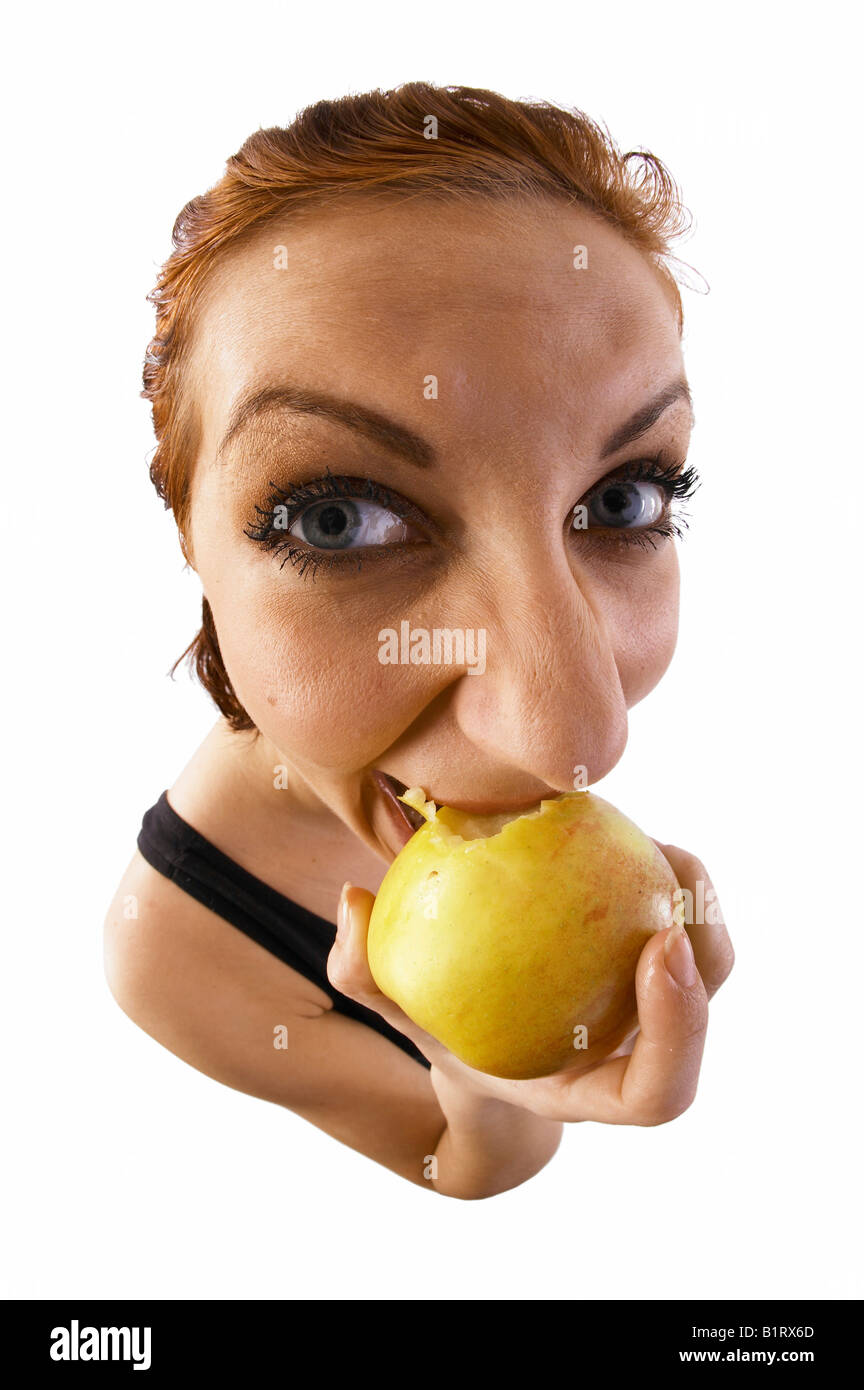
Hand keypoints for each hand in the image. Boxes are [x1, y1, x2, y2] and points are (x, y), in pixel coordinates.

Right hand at [326, 842, 733, 1125]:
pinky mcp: (646, 957)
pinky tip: (617, 822)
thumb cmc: (432, 1023)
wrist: (471, 1032)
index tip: (659, 948)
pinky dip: (657, 870)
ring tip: (658, 839)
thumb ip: (359, 969)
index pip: (655, 1094)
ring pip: (709, 961)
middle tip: (673, 870)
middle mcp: (628, 1054)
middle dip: (708, 949)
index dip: (679, 1033)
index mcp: (585, 1089)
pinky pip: (671, 912)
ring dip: (698, 901)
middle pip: (704, 1018)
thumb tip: (354, 900)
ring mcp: (645, 1007)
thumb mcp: (389, 1004)